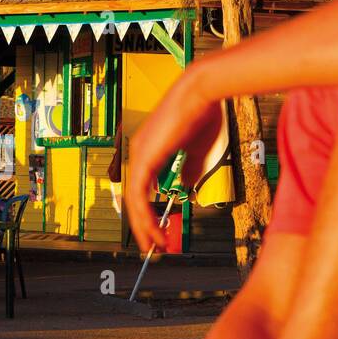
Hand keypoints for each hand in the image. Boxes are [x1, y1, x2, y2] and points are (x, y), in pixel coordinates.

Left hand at [122, 70, 223, 253]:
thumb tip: (185, 189)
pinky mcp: (145, 158)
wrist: (203, 93)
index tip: (158, 230)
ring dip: (144, 226)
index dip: (148, 211)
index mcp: (150, 150)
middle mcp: (140, 153)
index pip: (142, 188)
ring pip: (133, 200)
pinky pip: (138, 195)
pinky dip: (144, 215)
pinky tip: (153, 229)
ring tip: (155, 244)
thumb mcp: (196, 151)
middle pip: (134, 198)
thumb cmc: (204, 115)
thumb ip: (188, 170)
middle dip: (144, 225)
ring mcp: (139, 154)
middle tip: (154, 246)